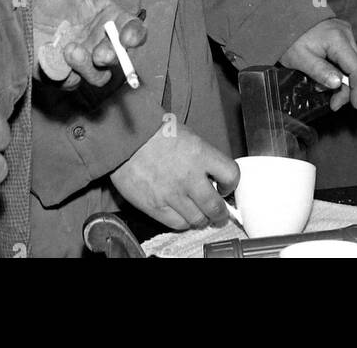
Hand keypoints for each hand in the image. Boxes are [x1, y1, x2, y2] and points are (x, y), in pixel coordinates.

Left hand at [31, 0, 147, 89]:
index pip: (131, 29)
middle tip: (101, 54)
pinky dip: (67, 74)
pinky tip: (54, 56)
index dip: (135, 34)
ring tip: (70, 50)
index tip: (129, 38)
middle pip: (118, 57)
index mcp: (109, 17)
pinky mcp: (63, 74)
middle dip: (113, 57)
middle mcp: (100, 41)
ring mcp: (83, 60)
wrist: (19, 7)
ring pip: (99, 76)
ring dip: (89, 68)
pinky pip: (72, 82)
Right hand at [111, 121, 238, 230]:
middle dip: (220, 212)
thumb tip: (213, 175)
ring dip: (201, 218)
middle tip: (217, 211)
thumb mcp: (187, 136)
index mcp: (200, 154)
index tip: (225, 186)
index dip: (231, 183)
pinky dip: (183, 221)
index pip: (231, 175)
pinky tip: (180, 212)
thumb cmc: (154, 133)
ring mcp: (172, 194)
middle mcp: (189, 176)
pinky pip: (178, 224)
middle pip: (216, 206)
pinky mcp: (156, 206)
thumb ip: (202, 157)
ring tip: (197, 212)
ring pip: (198, 219)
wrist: (125, 138)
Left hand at [280, 18, 356, 112]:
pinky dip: (339, 68)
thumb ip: (320, 72)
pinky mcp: (341, 33)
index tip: (354, 104)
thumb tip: (338, 84)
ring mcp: (345, 31)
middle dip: (348, 88)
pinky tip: (325, 74)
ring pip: (352, 62)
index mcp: (338, 39)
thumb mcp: (301, 59)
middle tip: (334, 102)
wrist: (283, 17)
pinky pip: (346, 55)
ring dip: (342, 79)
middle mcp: (346, 33)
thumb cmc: (290, 37)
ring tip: (322, 86)